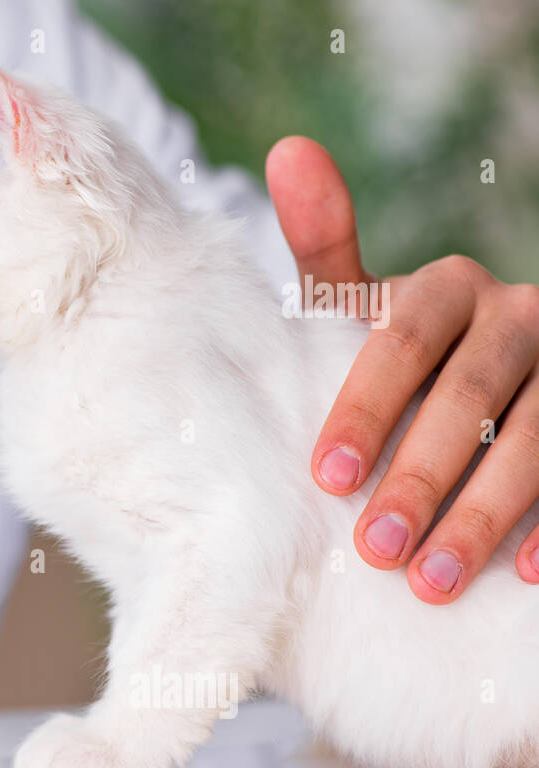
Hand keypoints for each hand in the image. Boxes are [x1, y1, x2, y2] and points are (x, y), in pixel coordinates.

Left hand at [266, 136, 538, 603]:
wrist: (484, 363)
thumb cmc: (401, 347)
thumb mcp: (362, 307)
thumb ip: (327, 250)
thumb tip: (287, 149)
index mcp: (449, 287)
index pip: (403, 340)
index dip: (366, 407)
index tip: (326, 477)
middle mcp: (521, 315)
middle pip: (473, 395)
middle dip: (422, 477)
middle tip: (374, 550)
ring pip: (538, 436)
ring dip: (488, 515)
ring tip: (431, 584)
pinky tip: (525, 578)